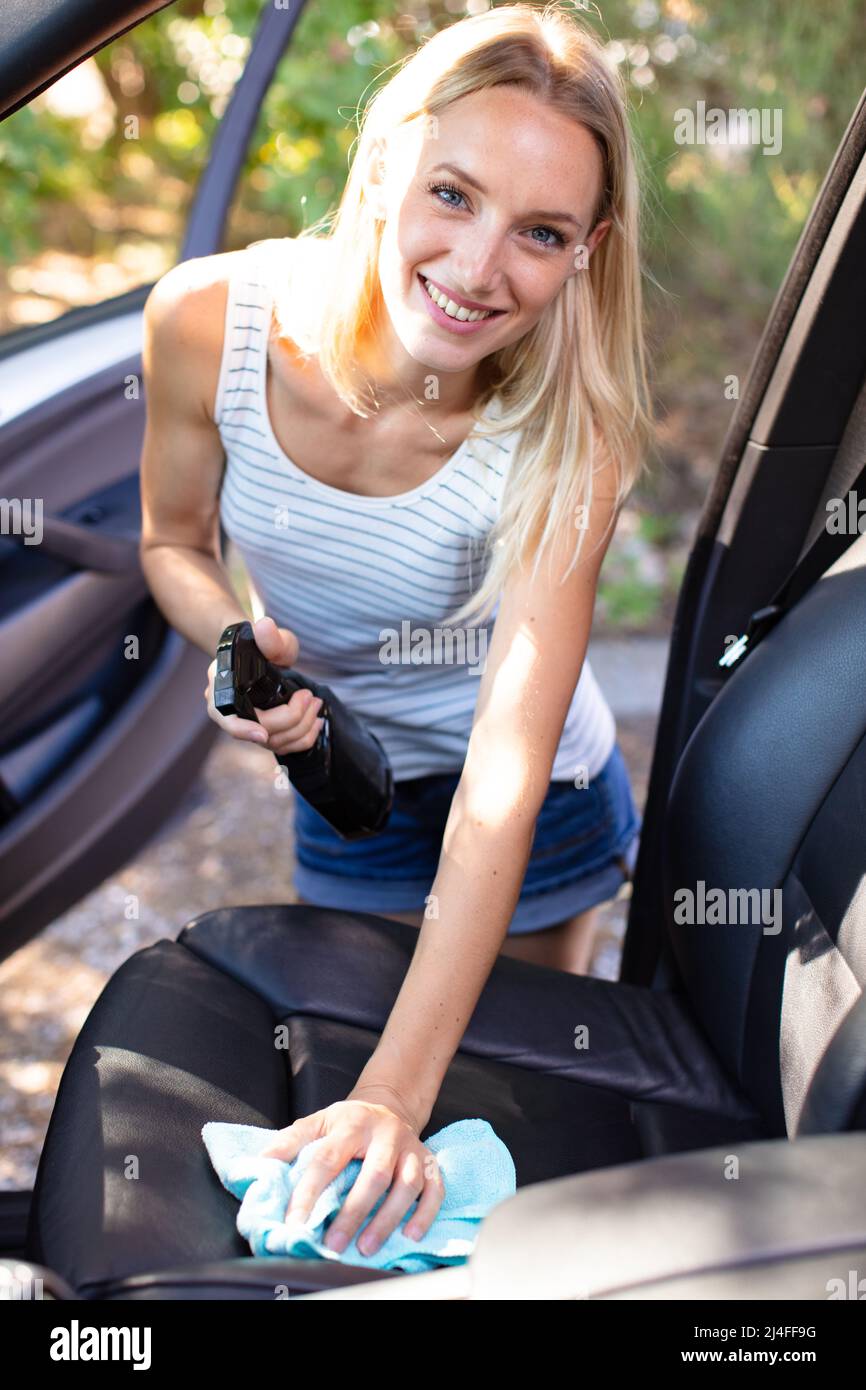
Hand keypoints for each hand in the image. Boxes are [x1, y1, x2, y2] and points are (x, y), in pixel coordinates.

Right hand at [203, 614, 323, 752]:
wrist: (265, 655)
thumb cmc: (265, 645)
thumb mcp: (270, 638)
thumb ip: (269, 636)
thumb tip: (265, 626)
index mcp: (223, 687)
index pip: (226, 716)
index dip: (242, 729)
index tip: (263, 733)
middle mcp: (230, 711)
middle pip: (258, 731)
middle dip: (290, 720)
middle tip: (310, 698)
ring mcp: (247, 725)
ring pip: (273, 742)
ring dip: (301, 728)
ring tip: (316, 704)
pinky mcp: (265, 733)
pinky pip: (283, 746)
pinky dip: (302, 739)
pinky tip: (315, 723)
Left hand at [259, 1091, 444, 1256]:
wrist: (389, 1104)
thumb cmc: (347, 1123)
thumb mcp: (317, 1121)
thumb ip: (290, 1141)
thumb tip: (262, 1163)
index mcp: (352, 1123)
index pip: (328, 1159)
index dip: (310, 1191)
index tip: (296, 1221)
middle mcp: (385, 1133)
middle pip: (373, 1175)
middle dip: (353, 1213)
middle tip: (334, 1244)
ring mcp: (411, 1147)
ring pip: (406, 1184)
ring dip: (388, 1218)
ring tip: (366, 1247)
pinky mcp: (430, 1160)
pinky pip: (435, 1188)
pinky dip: (426, 1213)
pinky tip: (411, 1235)